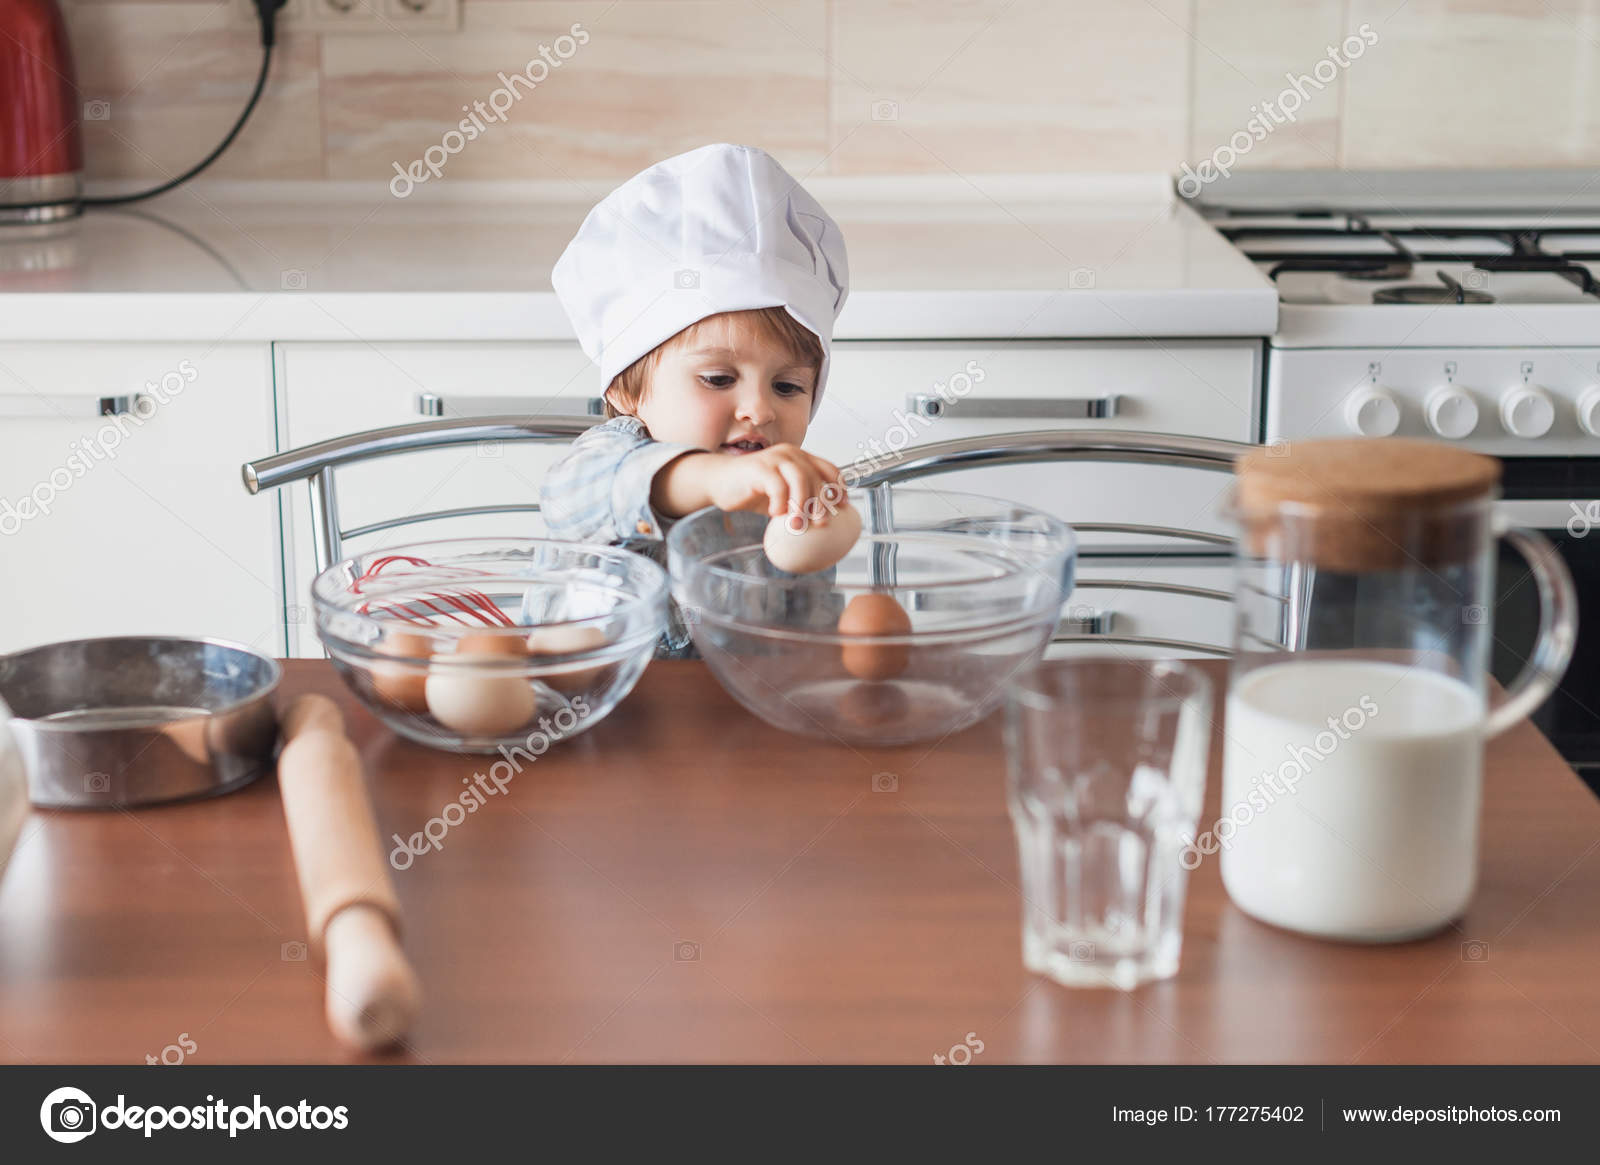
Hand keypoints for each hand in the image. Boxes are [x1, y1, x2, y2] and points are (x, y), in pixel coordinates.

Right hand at [705, 444, 844, 521]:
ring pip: (800, 479)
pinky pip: (777, 486)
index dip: (839, 487)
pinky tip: (774, 514)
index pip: (829, 468)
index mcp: (799, 458)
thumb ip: (799, 501)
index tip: (843, 506)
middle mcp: (790, 454)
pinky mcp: (759, 467)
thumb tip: (821, 521)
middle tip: (819, 524)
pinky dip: (780, 503)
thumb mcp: (782, 496)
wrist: (718, 481)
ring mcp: (774, 459)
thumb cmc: (751, 489)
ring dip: (802, 505)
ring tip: (797, 524)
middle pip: (816, 477)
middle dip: (821, 503)